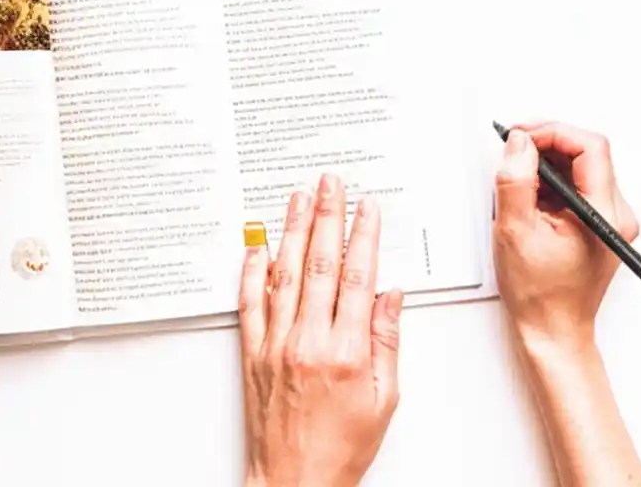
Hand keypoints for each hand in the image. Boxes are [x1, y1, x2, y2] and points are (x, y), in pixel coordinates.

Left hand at [238, 175, 403, 486]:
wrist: (294, 482)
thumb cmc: (340, 448)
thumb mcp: (383, 398)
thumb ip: (387, 342)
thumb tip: (390, 297)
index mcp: (346, 352)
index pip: (357, 277)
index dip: (363, 236)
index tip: (368, 208)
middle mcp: (307, 342)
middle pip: (318, 264)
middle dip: (326, 216)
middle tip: (329, 183)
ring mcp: (275, 346)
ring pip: (283, 275)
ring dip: (290, 230)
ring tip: (297, 198)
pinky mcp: (253, 355)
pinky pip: (250, 304)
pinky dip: (253, 272)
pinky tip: (258, 247)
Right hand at [493, 122, 639, 351]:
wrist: (554, 332)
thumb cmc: (540, 295)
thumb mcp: (516, 232)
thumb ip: (516, 181)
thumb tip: (519, 143)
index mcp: (605, 215)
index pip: (589, 147)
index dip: (552, 133)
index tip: (522, 137)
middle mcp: (616, 214)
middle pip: (586, 154)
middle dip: (547, 145)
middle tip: (513, 150)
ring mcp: (610, 220)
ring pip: (580, 168)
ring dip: (546, 165)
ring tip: (518, 183)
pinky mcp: (599, 225)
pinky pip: (576, 187)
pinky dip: (551, 184)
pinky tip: (529, 200)